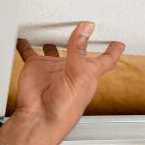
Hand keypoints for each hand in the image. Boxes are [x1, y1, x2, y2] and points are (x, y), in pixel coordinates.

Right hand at [14, 21, 124, 136]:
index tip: (119, 43)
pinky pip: (29, 51)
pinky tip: (24, 37)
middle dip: (82, 40)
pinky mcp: (36, 67)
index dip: (114, 51)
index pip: (106, 60)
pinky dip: (25, 43)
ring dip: (53, 41)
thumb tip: (85, 28)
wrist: (41, 117)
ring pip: (54, 49)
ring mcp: (53, 68)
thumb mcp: (78, 74)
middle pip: (79, 51)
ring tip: (53, 28)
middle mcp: (71, 69)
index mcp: (88, 73)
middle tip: (85, 27)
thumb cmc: (65, 107)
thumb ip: (80, 50)